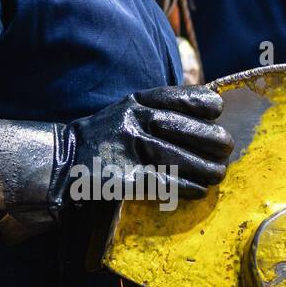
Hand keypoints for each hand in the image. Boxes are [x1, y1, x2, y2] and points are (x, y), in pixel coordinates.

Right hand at [0, 86, 233, 226]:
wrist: (61, 162)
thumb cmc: (105, 137)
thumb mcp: (129, 111)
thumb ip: (162, 109)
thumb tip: (210, 113)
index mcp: (137, 102)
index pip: (183, 97)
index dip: (206, 106)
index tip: (217, 114)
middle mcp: (135, 121)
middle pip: (192, 131)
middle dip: (215, 143)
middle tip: (224, 152)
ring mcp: (130, 150)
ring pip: (184, 160)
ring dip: (208, 170)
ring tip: (216, 174)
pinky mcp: (126, 179)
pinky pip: (169, 184)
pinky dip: (190, 188)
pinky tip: (199, 190)